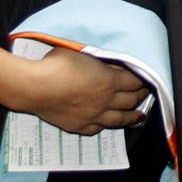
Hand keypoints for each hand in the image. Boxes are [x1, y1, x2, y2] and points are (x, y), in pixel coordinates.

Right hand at [0, 44, 150, 134]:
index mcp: (109, 81)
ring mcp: (93, 116)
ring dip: (131, 116)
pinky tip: (108, 124)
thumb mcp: (81, 53)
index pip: (135, 82)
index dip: (143, 80)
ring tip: (139, 115)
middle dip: (140, 96)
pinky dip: (107, 125)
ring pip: (119, 119)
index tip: (147, 78)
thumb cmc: (55, 65)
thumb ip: (98, 58)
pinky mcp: (79, 126)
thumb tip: (108, 59)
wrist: (35, 88)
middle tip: (145, 94)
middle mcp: (105, 101)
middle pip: (131, 100)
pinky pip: (98, 128)